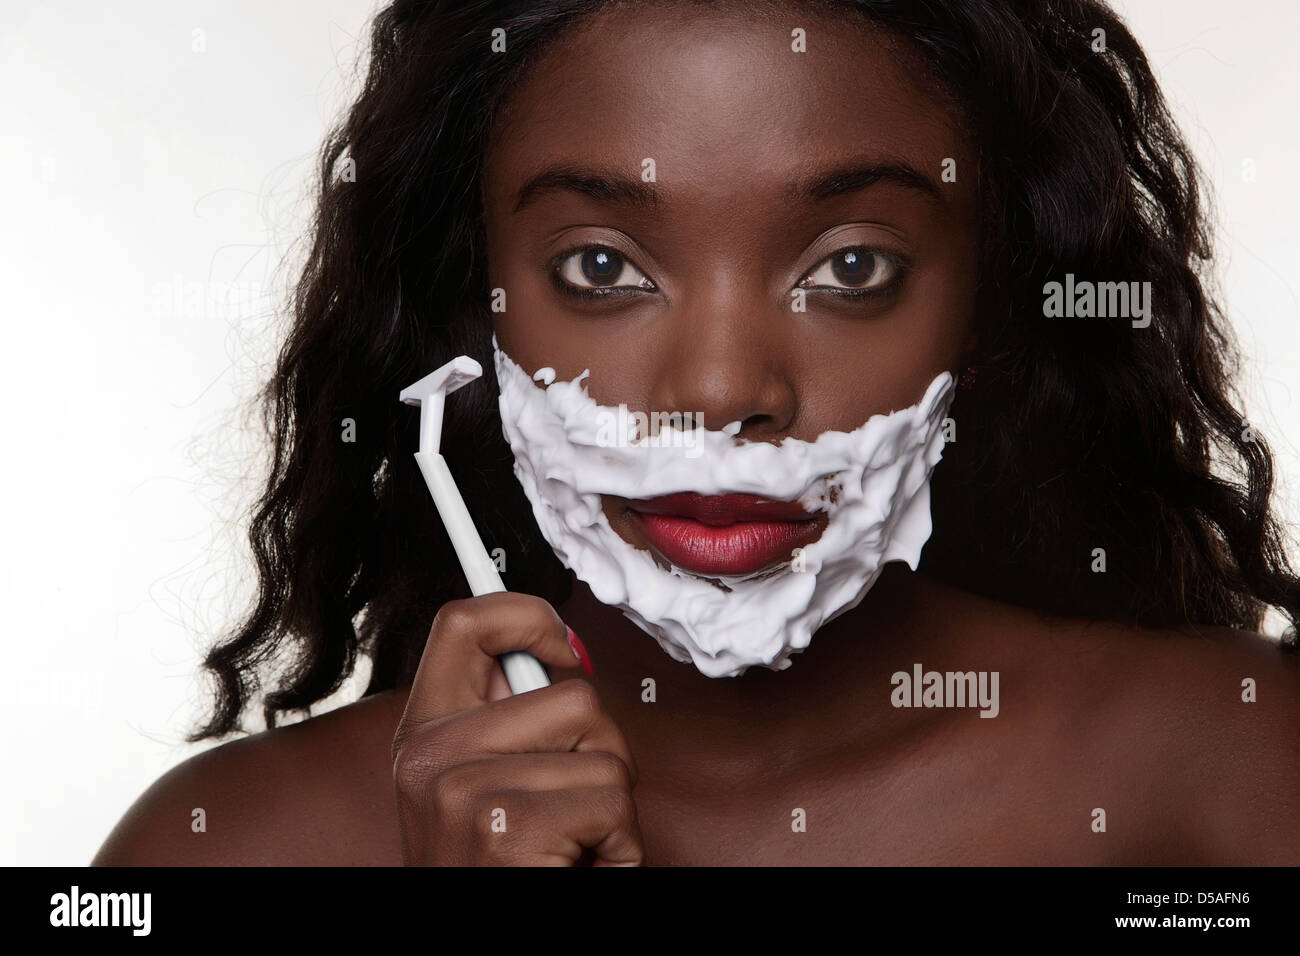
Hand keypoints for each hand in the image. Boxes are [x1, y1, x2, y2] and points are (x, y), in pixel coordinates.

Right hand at [391, 592, 643, 864]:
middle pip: (573, 691)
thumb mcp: (479, 788)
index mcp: (423, 733)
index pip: (463, 622)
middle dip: (602, 751)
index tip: (564, 646)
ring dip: (612, 807)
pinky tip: (575, 869)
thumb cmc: (504, 872)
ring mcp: (461, 790)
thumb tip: (563, 655)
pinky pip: (612, 800)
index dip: (527, 612)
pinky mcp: (504, 827)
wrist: (479, 939)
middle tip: (572, 806)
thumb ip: (507, 721)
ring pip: (604, 750)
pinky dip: (619, 846)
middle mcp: (428, 754)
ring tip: (569, 845)